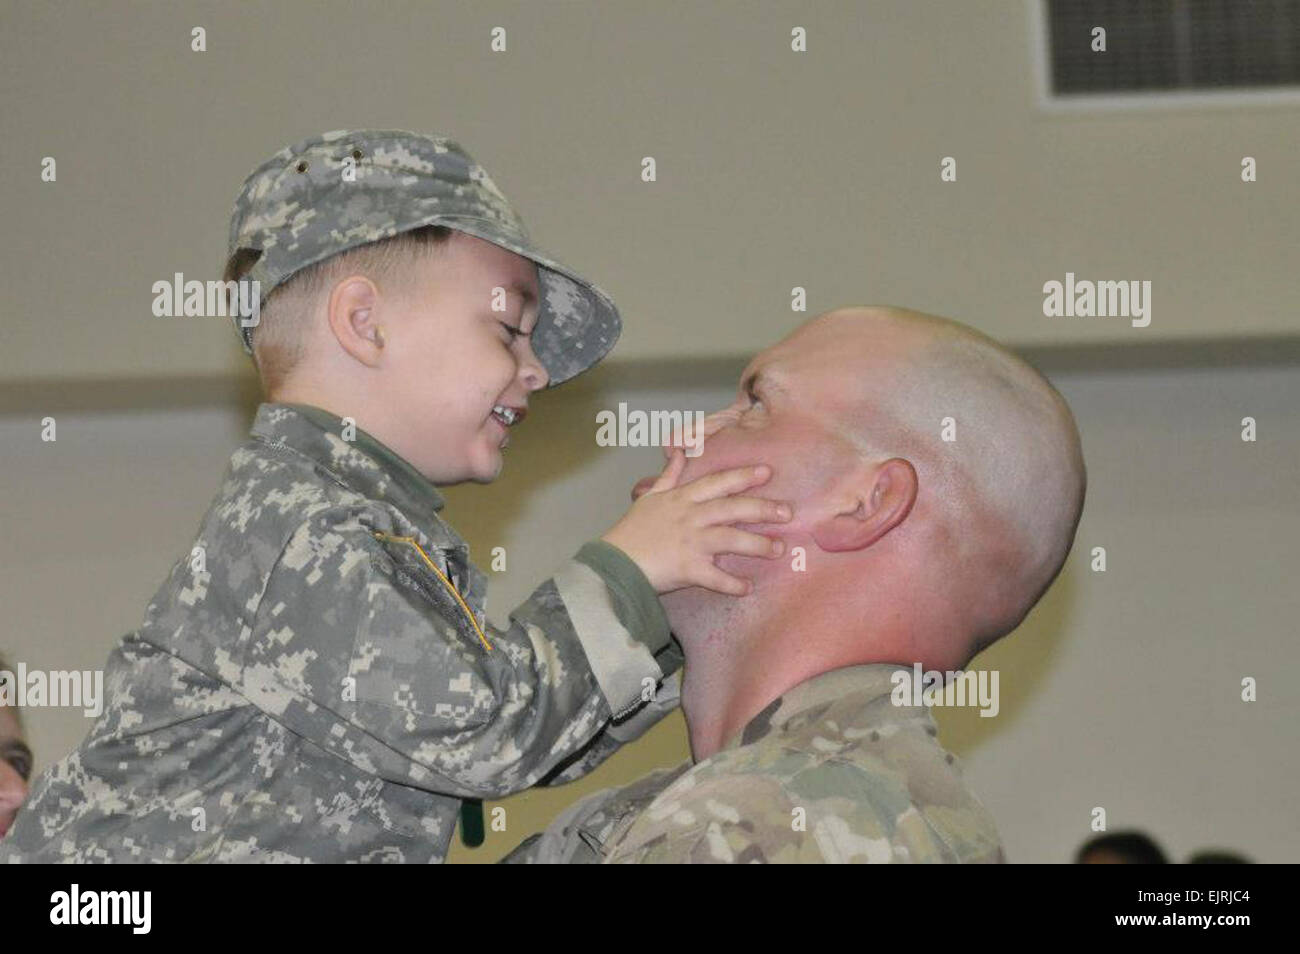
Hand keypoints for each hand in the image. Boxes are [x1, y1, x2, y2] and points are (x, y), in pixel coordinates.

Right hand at [602, 450, 791, 594]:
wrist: (613, 562)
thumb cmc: (631, 531)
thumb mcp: (649, 497)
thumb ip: (669, 476)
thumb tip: (677, 451)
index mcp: (681, 499)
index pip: (717, 483)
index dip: (742, 476)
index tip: (767, 472)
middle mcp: (690, 518)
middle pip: (731, 508)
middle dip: (762, 509)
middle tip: (787, 512)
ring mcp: (690, 543)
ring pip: (730, 539)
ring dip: (757, 545)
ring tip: (778, 549)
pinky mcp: (687, 569)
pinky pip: (715, 578)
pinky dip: (732, 584)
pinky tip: (748, 588)